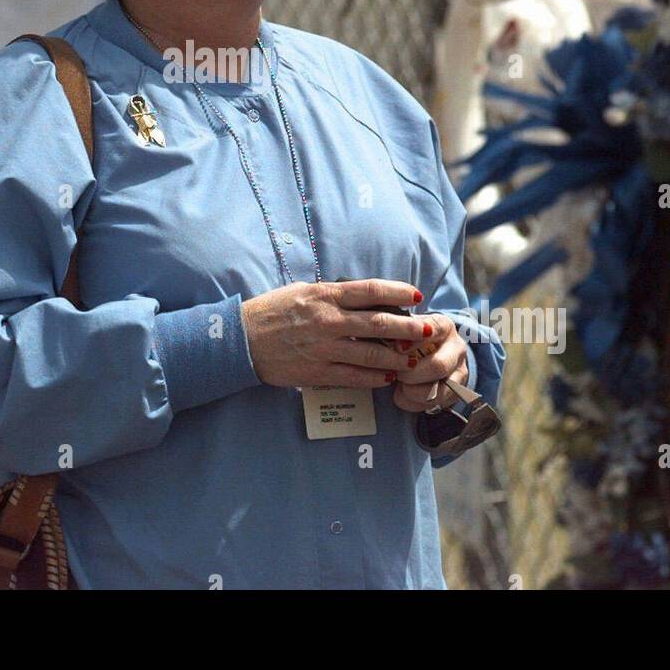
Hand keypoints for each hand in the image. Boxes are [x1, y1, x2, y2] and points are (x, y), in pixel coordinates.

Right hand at [241, 279, 435, 388]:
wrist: (241, 340)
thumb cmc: (272, 311)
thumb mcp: (302, 291)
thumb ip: (332, 294)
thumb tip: (363, 297)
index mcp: (324, 295)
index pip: (370, 291)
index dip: (398, 291)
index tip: (417, 295)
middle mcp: (328, 321)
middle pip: (380, 323)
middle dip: (409, 328)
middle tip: (428, 330)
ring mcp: (325, 349)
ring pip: (373, 355)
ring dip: (398, 357)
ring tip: (413, 358)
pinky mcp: (318, 372)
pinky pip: (355, 377)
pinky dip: (375, 378)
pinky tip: (388, 377)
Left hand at [388, 314, 469, 413]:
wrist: (433, 353)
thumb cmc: (414, 339)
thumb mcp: (408, 329)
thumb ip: (398, 332)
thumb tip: (384, 339)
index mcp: (444, 326)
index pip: (432, 331)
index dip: (413, 342)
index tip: (398, 348)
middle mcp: (456, 348)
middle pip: (438, 365)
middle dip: (412, 374)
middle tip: (396, 374)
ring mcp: (459, 371)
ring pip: (439, 389)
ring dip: (413, 391)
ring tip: (399, 386)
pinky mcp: (455, 392)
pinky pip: (435, 403)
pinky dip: (414, 402)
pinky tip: (403, 395)